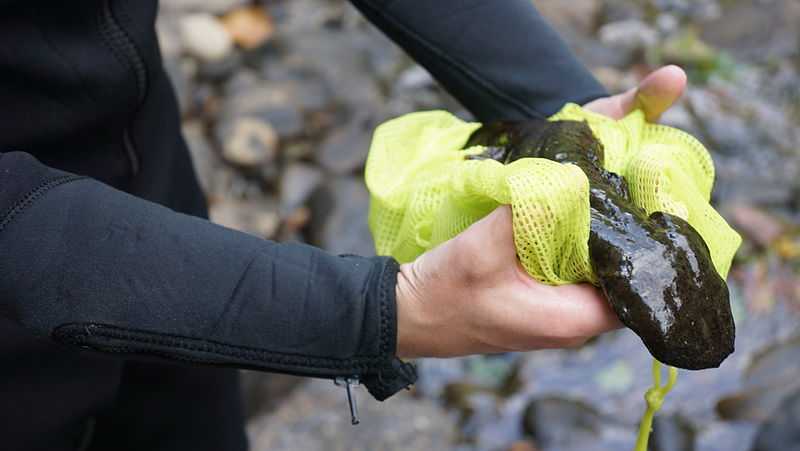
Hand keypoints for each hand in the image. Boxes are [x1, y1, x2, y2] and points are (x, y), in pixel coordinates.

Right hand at [395, 65, 687, 358]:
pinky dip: (580, 246)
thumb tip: (572, 178)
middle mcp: (573, 324)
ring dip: (603, 239)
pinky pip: (576, 273)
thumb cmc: (444, 291)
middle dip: (630, 238)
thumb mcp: (484, 247)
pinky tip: (574, 213)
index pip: (639, 290)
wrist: (408, 314)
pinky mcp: (542, 303)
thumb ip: (530, 212)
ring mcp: (557, 314)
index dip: (652, 249)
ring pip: (600, 275)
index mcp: (571, 319)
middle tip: (636, 189)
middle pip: (623, 279)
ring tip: (610, 193)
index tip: (655, 206)